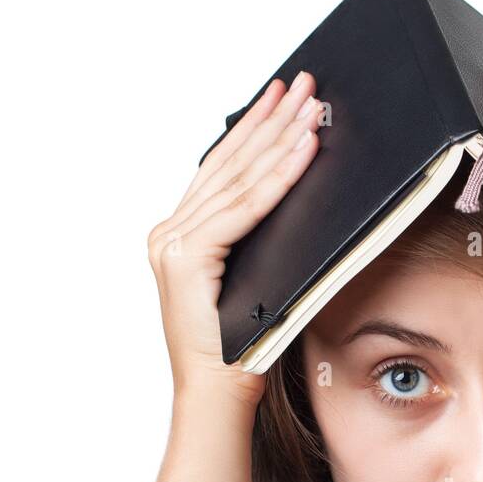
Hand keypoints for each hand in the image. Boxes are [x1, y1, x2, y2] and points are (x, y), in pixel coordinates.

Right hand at [147, 70, 322, 408]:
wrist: (219, 395)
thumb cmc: (243, 350)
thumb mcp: (257, 282)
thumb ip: (260, 242)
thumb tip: (299, 199)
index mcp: (180, 236)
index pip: (222, 171)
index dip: (254, 130)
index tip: (283, 98)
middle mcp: (169, 233)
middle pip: (229, 166)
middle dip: (271, 121)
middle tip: (306, 86)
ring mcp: (173, 244)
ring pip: (238, 182)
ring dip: (280, 141)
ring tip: (313, 111)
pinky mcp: (187, 259)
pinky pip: (243, 210)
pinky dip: (277, 178)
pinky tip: (302, 151)